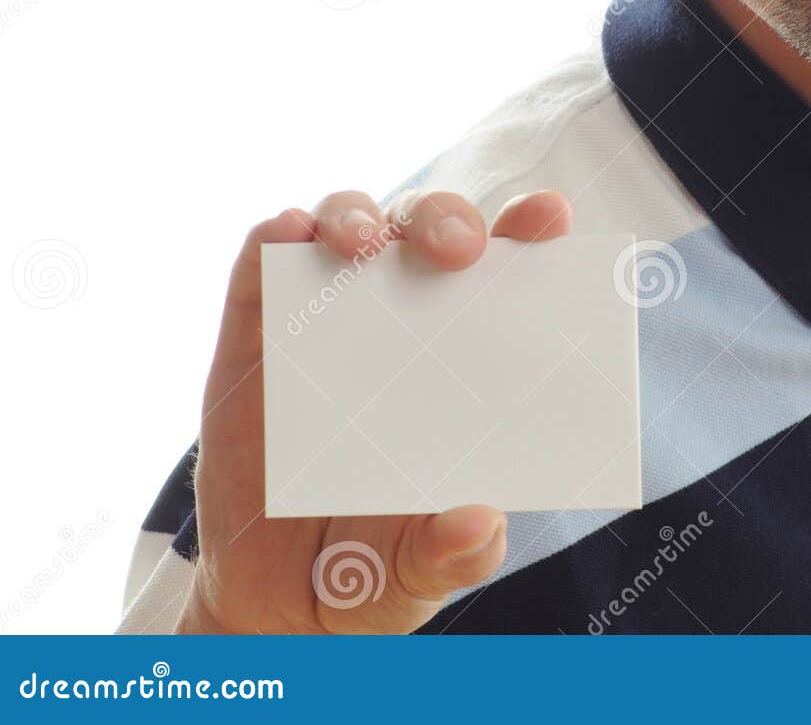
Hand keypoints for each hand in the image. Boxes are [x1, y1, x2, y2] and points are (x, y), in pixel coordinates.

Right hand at [177, 187, 571, 633]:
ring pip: (345, 227)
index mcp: (468, 358)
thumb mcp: (422, 573)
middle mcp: (402, 321)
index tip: (550, 214)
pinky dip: (272, 240)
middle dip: (445, 220)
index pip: (509, 271)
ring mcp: (324, 322)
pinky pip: (259, 269)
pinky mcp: (252, 340)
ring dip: (356, 216)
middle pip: (427, 231)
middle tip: (459, 250)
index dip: (530, 228)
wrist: (272, 605)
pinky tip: (285, 237)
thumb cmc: (374, 569)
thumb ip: (455, 555)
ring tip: (362, 245)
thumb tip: (480, 524)